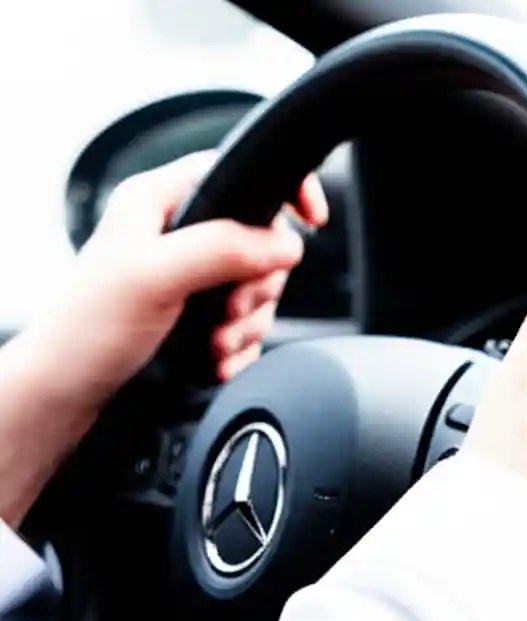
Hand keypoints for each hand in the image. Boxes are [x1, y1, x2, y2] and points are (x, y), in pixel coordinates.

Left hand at [0, 151, 325, 524]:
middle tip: (230, 309)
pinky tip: (218, 359)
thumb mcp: (153, 277)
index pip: (240, 169)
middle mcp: (177, 231)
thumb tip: (287, 245)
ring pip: (260, 284)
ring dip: (249, 322)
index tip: (313, 220)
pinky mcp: (198, 314)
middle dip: (259, 284)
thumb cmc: (86, 332)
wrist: (64, 396)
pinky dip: (242, 345)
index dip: (284, 189)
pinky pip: (249, 322)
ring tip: (216, 343)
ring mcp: (190, 274)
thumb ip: (222, 249)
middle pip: (262, 238)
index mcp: (159, 200)